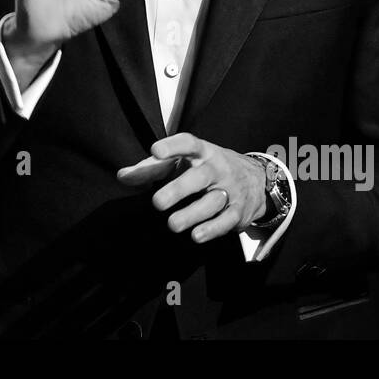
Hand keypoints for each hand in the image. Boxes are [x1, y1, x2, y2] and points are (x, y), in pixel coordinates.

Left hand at [116, 133, 268, 242]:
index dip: (172, 146)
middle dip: (179, 189)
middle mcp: (216, 168)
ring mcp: (229, 189)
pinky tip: (196, 235)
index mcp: (201, 152)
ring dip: (192, 214)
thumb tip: (122, 176)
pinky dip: (212, 229)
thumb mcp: (181, 162)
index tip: (156, 151)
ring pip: (212, 202)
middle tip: (158, 203)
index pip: (188, 143)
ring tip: (173, 224)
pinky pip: (226, 220)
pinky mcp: (238, 210)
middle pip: (199, 177)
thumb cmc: (205, 169)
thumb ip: (151, 168)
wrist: (255, 179)